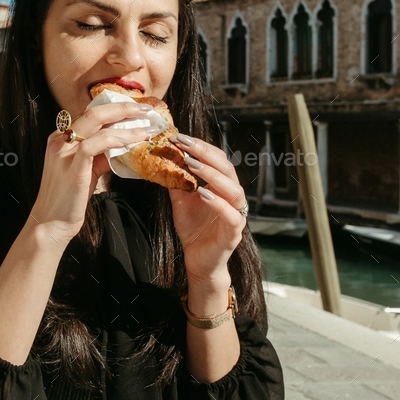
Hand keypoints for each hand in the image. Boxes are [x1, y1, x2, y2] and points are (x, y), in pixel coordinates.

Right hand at [31, 102, 153, 244]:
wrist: (51, 223)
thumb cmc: (69, 199)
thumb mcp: (87, 171)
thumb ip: (101, 156)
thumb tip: (123, 146)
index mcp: (62, 138)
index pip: (90, 114)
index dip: (115, 108)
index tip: (136, 110)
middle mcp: (60, 140)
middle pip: (94, 111)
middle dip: (123, 107)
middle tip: (145, 109)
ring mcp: (64, 151)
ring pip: (96, 122)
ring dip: (125, 122)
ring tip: (146, 127)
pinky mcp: (72, 166)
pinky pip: (95, 144)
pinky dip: (116, 139)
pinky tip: (131, 142)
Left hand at [167, 134, 246, 284]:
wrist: (198, 262)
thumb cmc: (193, 230)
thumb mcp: (180, 201)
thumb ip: (177, 181)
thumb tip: (163, 158)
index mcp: (222, 186)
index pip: (216, 159)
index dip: (199, 146)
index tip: (178, 137)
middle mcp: (233, 196)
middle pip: (226, 168)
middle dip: (204, 153)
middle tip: (183, 143)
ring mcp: (236, 213)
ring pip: (233, 189)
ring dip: (212, 174)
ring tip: (192, 164)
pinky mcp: (234, 232)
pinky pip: (231, 214)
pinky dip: (218, 202)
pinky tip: (202, 194)